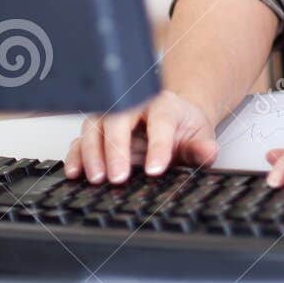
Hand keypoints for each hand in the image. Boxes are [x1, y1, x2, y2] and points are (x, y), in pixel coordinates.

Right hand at [62, 90, 218, 182]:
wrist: (172, 118)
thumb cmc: (183, 127)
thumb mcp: (200, 136)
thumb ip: (202, 146)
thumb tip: (208, 152)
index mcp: (164, 104)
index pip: (160, 120)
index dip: (158, 145)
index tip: (156, 169)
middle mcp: (134, 105)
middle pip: (119, 118)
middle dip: (116, 149)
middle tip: (119, 177)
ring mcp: (113, 117)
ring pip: (95, 126)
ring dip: (92, 153)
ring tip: (96, 178)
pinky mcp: (98, 132)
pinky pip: (80, 139)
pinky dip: (76, 155)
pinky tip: (75, 172)